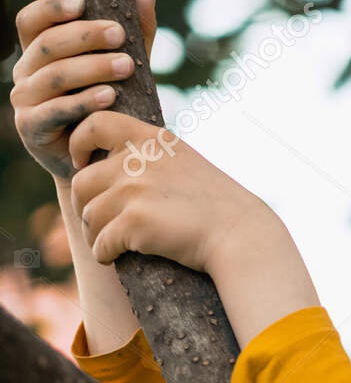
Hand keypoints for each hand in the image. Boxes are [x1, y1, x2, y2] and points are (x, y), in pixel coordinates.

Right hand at [9, 0, 156, 181]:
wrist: (101, 162)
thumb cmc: (112, 106)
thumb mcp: (126, 66)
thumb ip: (135, 33)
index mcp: (38, 52)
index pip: (32, 20)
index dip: (50, 7)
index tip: (81, 1)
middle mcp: (24, 73)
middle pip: (47, 45)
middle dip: (84, 36)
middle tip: (119, 34)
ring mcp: (24, 101)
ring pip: (53, 76)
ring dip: (91, 68)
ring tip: (126, 66)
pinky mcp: (30, 129)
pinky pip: (55, 111)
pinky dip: (83, 102)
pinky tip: (110, 97)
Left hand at [68, 107, 271, 272]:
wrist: (240, 234)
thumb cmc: (217, 207)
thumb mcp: (185, 164)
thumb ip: (151, 159)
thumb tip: (112, 166)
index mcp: (152, 140)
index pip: (95, 124)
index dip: (79, 143)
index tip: (83, 163)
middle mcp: (138, 161)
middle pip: (82, 182)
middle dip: (85, 206)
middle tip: (98, 221)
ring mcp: (134, 191)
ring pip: (89, 216)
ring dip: (94, 234)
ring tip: (109, 243)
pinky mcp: (133, 223)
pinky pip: (100, 243)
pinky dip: (103, 255)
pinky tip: (114, 258)